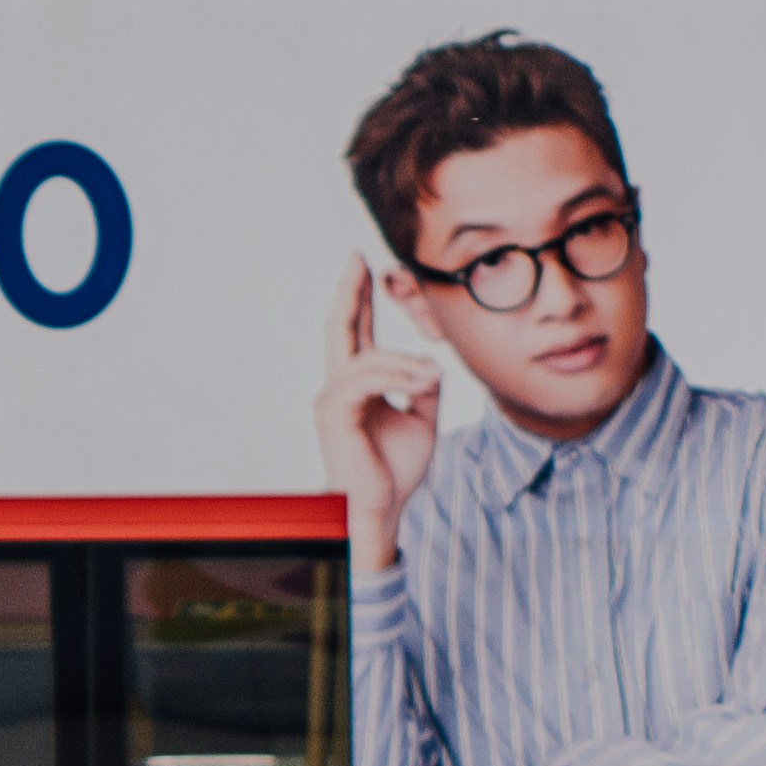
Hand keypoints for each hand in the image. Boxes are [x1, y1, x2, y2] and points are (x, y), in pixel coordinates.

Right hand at [316, 258, 448, 572]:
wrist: (382, 505)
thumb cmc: (395, 468)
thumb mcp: (423, 417)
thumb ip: (423, 385)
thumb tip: (430, 363)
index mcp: (358, 386)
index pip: (357, 333)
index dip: (360, 299)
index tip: (366, 267)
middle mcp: (338, 387)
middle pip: (342, 328)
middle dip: (351, 292)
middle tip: (358, 260)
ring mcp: (332, 398)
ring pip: (368, 356)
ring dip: (406, 363)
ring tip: (433, 380)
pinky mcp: (334, 412)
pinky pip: (366, 379)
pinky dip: (398, 377)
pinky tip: (422, 385)